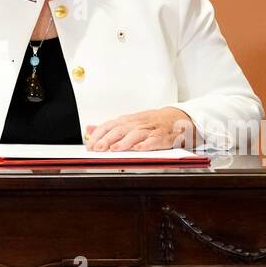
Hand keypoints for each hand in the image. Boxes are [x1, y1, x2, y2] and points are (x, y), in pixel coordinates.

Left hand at [84, 107, 198, 151]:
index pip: (109, 126)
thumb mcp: (128, 122)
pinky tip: (139, 149)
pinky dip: (146, 144)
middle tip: (98, 148)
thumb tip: (88, 129)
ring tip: (114, 149)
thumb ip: (108, 127)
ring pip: (135, 134)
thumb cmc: (150, 122)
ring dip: (124, 142)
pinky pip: (154, 140)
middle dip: (107, 139)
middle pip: (120, 130)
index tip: (90, 145)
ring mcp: (150, 129)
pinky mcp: (162, 136)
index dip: (98, 135)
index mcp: (127, 120)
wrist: (177, 118)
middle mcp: (137, 123)